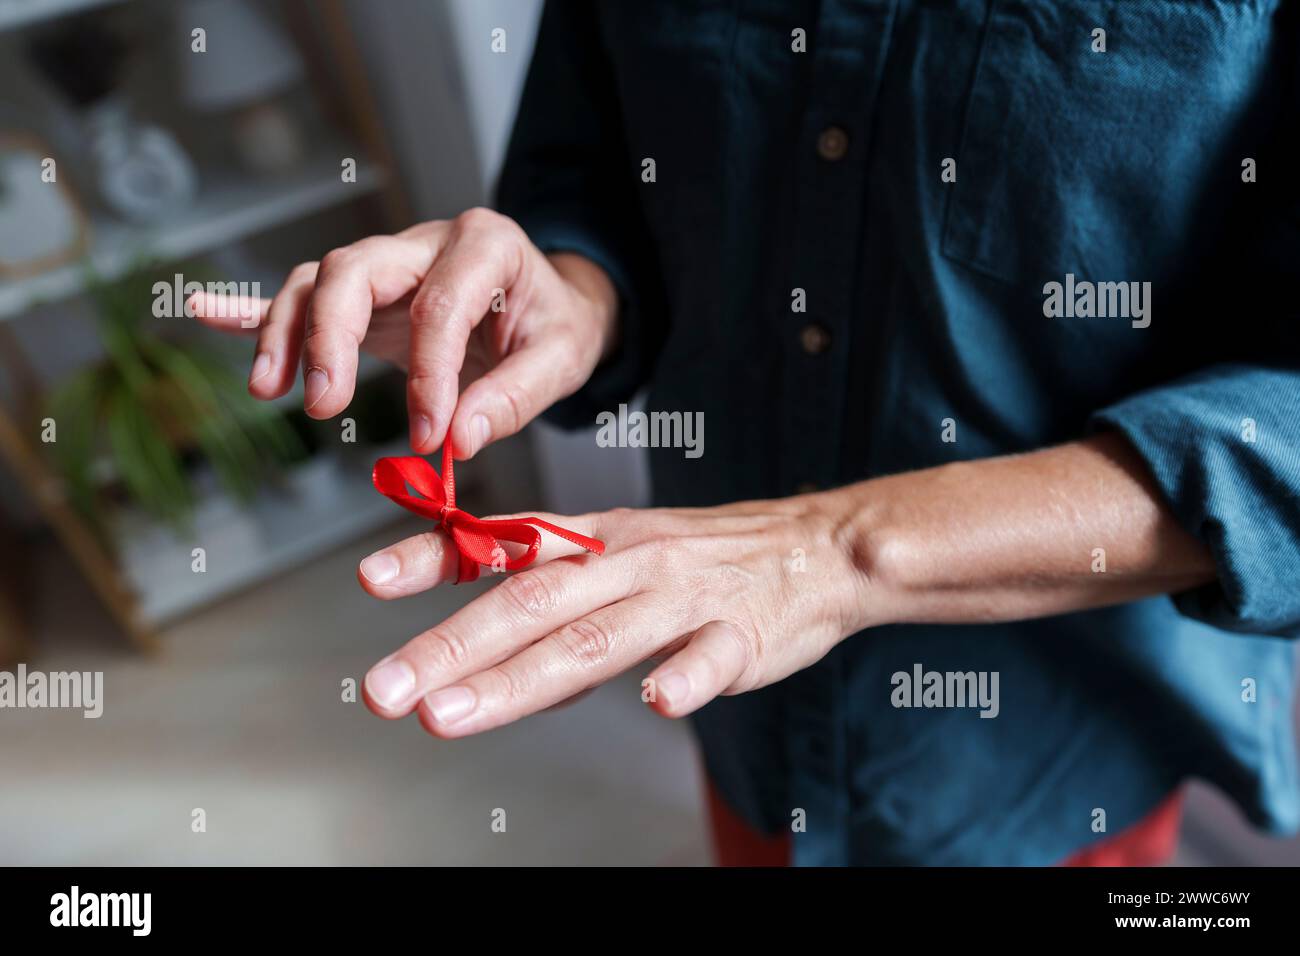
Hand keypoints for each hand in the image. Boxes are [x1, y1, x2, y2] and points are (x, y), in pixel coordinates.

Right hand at [189, 208, 618, 457]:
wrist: (552, 306)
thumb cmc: (556, 326)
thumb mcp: (562, 359)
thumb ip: (515, 397)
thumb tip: (458, 440)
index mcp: (485, 247)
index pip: (440, 307)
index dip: (429, 376)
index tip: (429, 435)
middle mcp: (426, 243)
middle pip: (354, 270)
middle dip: (330, 336)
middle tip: (323, 405)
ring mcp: (389, 264)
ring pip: (319, 280)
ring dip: (287, 332)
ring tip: (270, 390)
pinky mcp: (366, 294)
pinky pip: (302, 293)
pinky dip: (254, 306)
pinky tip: (205, 310)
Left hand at [356, 491, 873, 734]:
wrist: (816, 548)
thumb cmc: (706, 558)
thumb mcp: (621, 552)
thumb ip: (554, 600)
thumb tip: (479, 653)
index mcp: (595, 540)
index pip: (503, 546)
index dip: (435, 559)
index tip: (370, 580)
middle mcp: (627, 562)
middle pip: (529, 605)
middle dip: (449, 649)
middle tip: (386, 691)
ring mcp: (683, 598)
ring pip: (596, 639)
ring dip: (519, 678)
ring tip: (452, 714)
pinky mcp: (742, 634)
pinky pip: (711, 657)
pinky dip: (685, 678)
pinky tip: (658, 702)